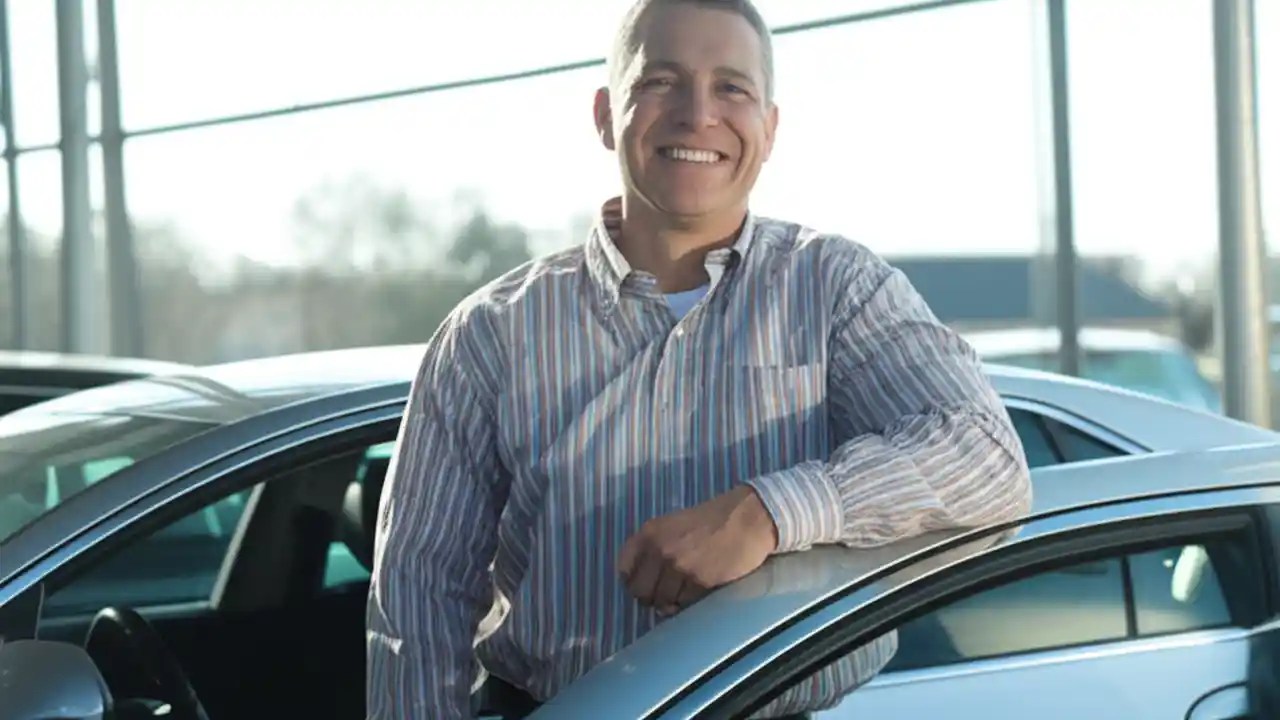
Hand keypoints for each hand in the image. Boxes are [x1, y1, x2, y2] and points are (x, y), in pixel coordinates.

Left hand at [618, 485, 778, 615]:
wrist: (747, 519)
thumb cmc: (711, 521)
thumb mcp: (673, 525)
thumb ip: (654, 548)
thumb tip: (643, 584)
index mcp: (649, 533)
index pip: (624, 568)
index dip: (632, 581)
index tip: (645, 584)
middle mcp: (659, 549)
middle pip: (640, 592)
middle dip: (650, 598)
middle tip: (664, 595)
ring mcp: (679, 566)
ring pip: (662, 602)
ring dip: (672, 602)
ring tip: (685, 590)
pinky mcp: (699, 581)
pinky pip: (685, 603)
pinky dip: (690, 602)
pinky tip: (699, 589)